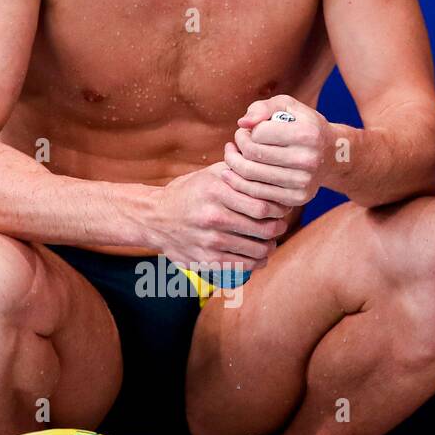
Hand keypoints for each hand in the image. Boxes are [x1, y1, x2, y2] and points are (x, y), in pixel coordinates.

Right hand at [150, 162, 288, 273]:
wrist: (154, 217)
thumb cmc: (188, 193)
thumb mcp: (209, 175)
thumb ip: (238, 170)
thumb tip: (268, 168)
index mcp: (216, 191)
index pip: (264, 206)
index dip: (279, 210)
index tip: (281, 209)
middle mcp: (213, 216)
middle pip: (265, 229)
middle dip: (278, 228)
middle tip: (279, 225)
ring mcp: (210, 240)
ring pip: (258, 250)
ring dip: (270, 247)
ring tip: (269, 241)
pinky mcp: (206, 259)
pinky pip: (243, 266)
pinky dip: (256, 263)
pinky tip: (257, 257)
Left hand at [222, 96, 331, 208]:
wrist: (332, 154)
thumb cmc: (303, 125)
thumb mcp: (288, 106)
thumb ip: (263, 107)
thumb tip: (242, 123)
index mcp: (307, 134)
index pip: (259, 133)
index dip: (248, 130)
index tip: (248, 131)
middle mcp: (308, 159)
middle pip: (253, 154)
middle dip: (239, 145)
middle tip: (239, 141)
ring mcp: (304, 181)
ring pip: (251, 174)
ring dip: (235, 163)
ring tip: (235, 154)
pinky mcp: (298, 198)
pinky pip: (257, 193)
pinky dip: (241, 182)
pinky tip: (239, 170)